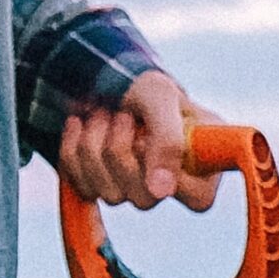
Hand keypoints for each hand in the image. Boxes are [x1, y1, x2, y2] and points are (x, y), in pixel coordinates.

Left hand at [56, 72, 224, 210]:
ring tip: (101, 113)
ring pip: (112, 196)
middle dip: (123, 151)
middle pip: (146, 200)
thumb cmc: (142, 84)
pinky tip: (81, 126)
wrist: (102, 77)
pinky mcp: (102, 188)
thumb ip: (169, 141)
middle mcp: (173, 181)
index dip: (168, 170)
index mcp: (204, 160)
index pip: (198, 198)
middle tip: (121, 115)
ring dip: (97, 147)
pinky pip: (84, 188)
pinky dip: (74, 152)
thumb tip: (161, 192)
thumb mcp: (160, 97)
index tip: (147, 137)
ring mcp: (136, 188)